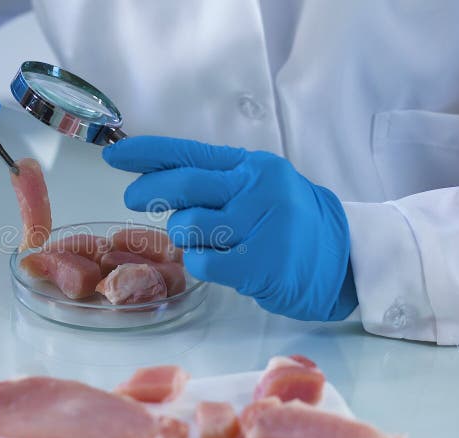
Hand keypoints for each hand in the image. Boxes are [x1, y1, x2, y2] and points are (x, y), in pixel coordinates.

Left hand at [103, 136, 357, 320]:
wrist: (344, 260)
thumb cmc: (293, 224)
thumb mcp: (259, 190)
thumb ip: (215, 184)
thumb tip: (157, 183)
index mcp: (253, 166)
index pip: (191, 154)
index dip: (148, 154)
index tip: (114, 155)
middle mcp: (257, 188)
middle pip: (184, 185)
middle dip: (149, 191)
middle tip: (132, 198)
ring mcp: (260, 224)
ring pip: (188, 226)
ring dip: (184, 236)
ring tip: (208, 240)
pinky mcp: (259, 262)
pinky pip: (203, 260)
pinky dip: (200, 262)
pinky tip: (219, 262)